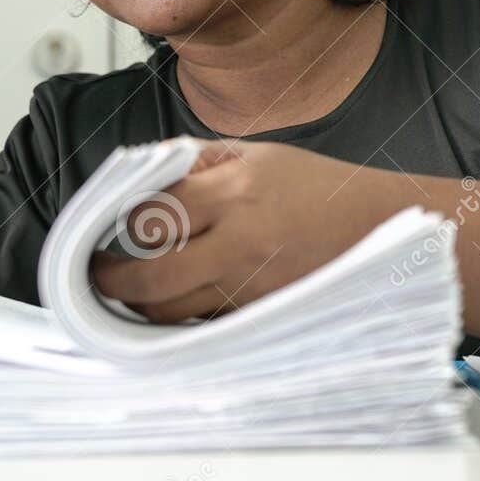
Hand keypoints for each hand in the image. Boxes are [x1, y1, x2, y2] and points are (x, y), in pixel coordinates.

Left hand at [91, 139, 395, 322]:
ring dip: (141, 306)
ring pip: (171, 313)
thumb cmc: (321, 187)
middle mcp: (240, 244)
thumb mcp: (260, 155)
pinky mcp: (263, 317)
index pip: (150, 216)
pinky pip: (203, 325)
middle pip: (150, 278)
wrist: (382, 228)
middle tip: (97, 274)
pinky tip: (170, 305)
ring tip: (127, 292)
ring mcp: (252, 289)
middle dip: (112, 281)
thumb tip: (142, 177)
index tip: (102, 229)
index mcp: (236, 192)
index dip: (118, 226)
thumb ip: (198, 163)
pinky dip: (180, 318)